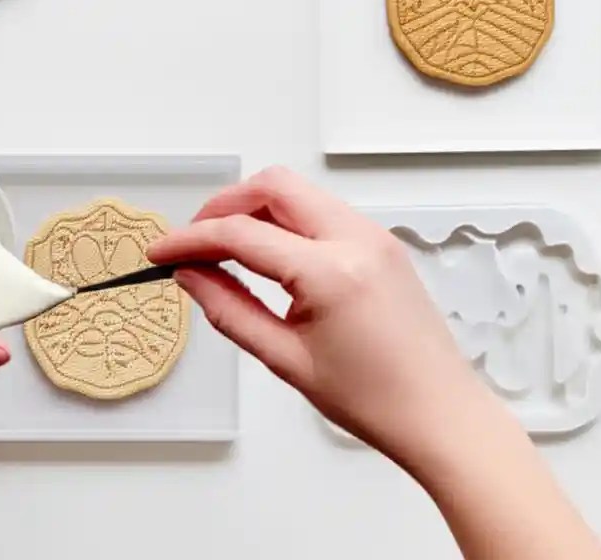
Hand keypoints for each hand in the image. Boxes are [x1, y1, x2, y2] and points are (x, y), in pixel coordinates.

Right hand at [148, 167, 600, 559]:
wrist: (439, 414)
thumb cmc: (374, 399)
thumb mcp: (285, 359)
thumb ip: (229, 309)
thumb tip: (191, 276)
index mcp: (330, 272)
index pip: (240, 234)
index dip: (190, 239)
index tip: (161, 252)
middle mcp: (356, 239)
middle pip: (271, 186)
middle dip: (223, 205)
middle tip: (193, 241)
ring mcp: (374, 236)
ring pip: (298, 192)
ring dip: (255, 209)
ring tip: (225, 250)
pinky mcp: (383, 243)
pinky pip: (322, 211)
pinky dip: (286, 220)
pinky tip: (267, 254)